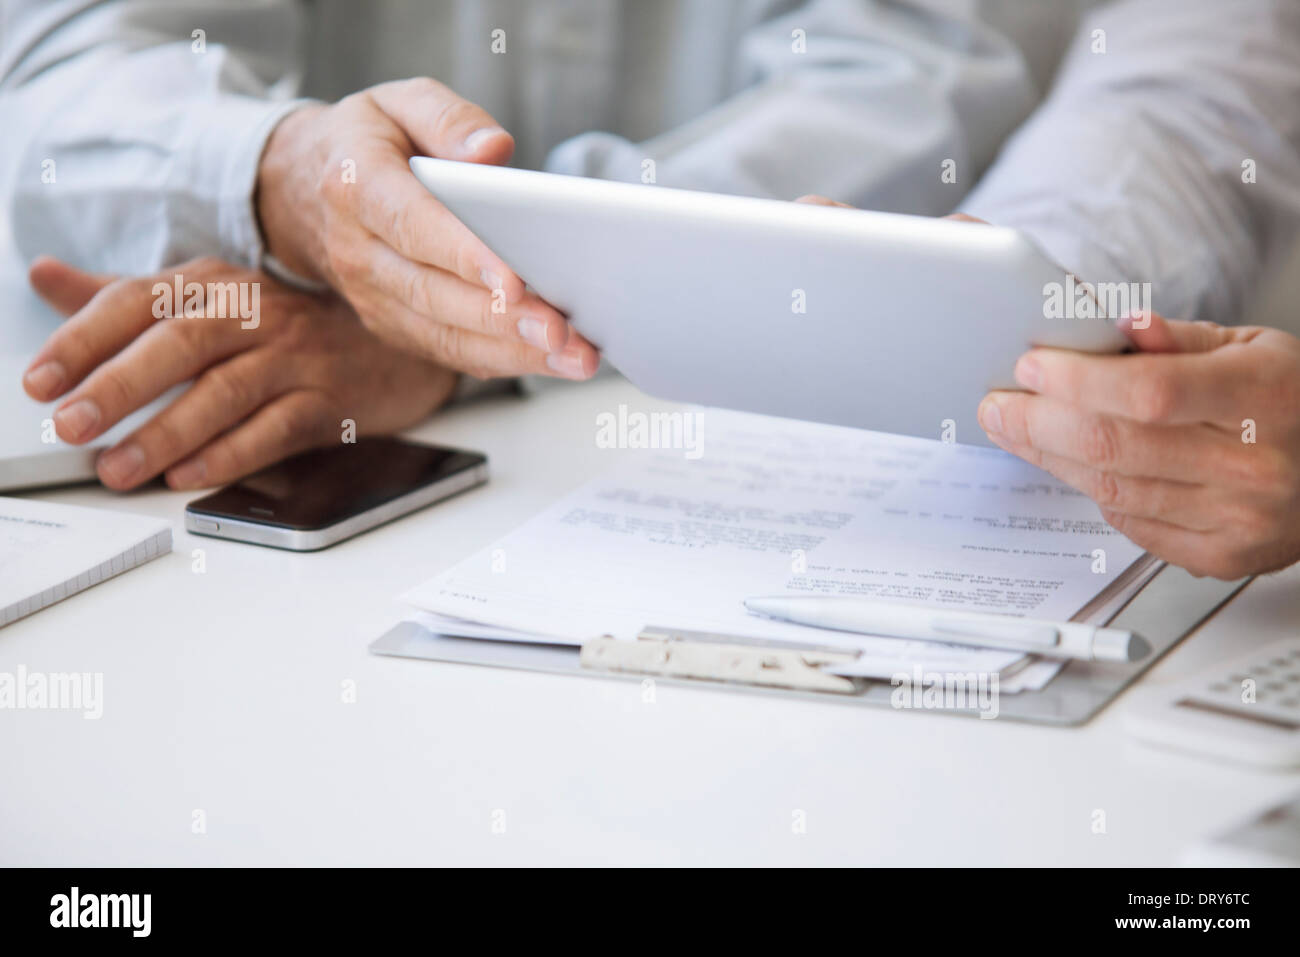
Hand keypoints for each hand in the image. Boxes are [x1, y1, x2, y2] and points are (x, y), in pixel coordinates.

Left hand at [22, 256, 458, 490]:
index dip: (85, 339)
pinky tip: (191, 475)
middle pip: (180, 344)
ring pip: (225, 391)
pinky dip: (232, 453)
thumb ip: (126, 295)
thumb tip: (44, 274)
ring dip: (167, 433)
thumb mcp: (211, 300)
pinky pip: (277, 428)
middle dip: (119, 387)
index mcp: (216, 284)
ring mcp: (297, 358)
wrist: (395, 347)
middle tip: (70, 426)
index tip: (39, 381)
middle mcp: (256, 312)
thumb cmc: (292, 329)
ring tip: (119, 469)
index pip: (138, 301)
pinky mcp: (330, 401)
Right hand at [256, 77, 597, 379]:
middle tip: (561, 329)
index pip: (413, 225)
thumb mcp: (400, 101)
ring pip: (444, 334)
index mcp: (357, 184)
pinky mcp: (394, 325)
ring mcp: (373, 296)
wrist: (308, 188)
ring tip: (573, 355)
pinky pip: (450, 352)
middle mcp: (358, 250)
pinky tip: (555, 361)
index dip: (463, 255)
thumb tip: (493, 151)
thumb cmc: (373, 141)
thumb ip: (448, 118)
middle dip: (501, 317)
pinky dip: (505, 360)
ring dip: (512, 351)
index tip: (513, 279)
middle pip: (433, 292)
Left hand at [978, 314, 1299, 578]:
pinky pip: (1131, 524)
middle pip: (1115, 446)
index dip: (1077, 381)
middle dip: (1037, 422)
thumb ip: (1179, 339)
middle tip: (998, 404)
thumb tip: (1118, 326)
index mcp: (1266, 396)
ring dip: (1050, 458)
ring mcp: (1240, 520)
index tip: (1031, 367)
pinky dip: (1095, 492)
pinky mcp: (1223, 557)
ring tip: (1019, 430)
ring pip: (1112, 489)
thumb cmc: (1297, 401)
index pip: (1149, 391)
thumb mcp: (1256, 348)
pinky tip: (1076, 465)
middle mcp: (1255, 465)